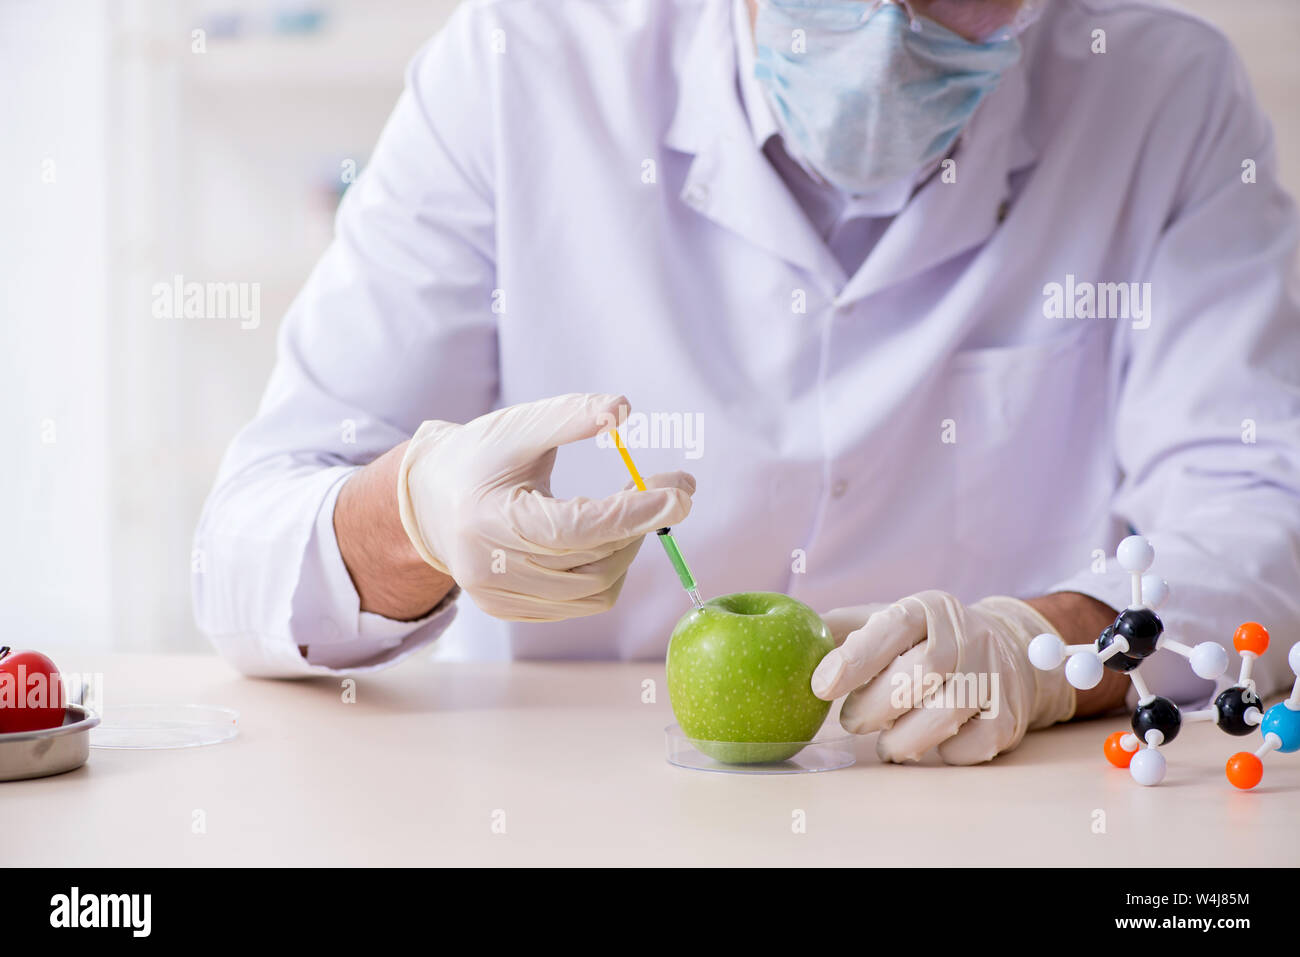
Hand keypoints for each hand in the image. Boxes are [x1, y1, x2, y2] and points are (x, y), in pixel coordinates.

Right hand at [398, 393, 693, 620]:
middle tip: (672, 488)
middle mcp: (490, 570)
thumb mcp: (518, 426)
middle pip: (593, 562)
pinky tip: (607, 535)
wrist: (428, 500)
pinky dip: (608, 568)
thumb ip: (569, 416)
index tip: (680, 494)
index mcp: (488, 521)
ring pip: (596, 589)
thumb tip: (622, 409)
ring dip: (629, 548)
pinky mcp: (512, 611)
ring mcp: (500, 598)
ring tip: (633, 509)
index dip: (632, 514)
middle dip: (642, 525)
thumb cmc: (477, 457)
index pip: (575, 529)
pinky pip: (583, 601)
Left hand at [811, 591, 1075, 764]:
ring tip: (886, 745)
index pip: (892, 626)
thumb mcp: (883, 622)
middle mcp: (965, 635)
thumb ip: (838, 631)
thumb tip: (789, 639)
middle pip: (920, 673)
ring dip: (906, 737)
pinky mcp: (1008, 714)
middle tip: (851, 722)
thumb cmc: (921, 642)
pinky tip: (929, 745)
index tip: (821, 687)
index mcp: (926, 609)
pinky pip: (975, 743)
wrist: (1001, 650)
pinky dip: (945, 752)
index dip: (856, 658)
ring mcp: (993, 673)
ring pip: (948, 711)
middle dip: (876, 706)